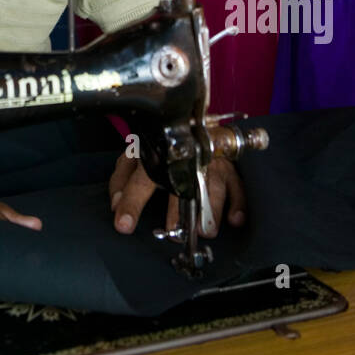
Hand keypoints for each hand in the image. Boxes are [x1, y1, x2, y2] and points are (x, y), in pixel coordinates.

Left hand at [108, 153, 245, 235]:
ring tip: (205, 230)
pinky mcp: (229, 167)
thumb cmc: (159, 148)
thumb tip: (115, 206)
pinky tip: (234, 219)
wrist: (189, 124)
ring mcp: (209, 161)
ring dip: (209, 208)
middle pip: (180, 182)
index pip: (140, 179)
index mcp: (155, 154)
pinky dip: (238, 203)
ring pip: (211, 183)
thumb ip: (121, 182)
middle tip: (173, 231)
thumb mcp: (133, 159)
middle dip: (176, 208)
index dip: (132, 202)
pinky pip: (238, 185)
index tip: (124, 225)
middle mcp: (184, 158)